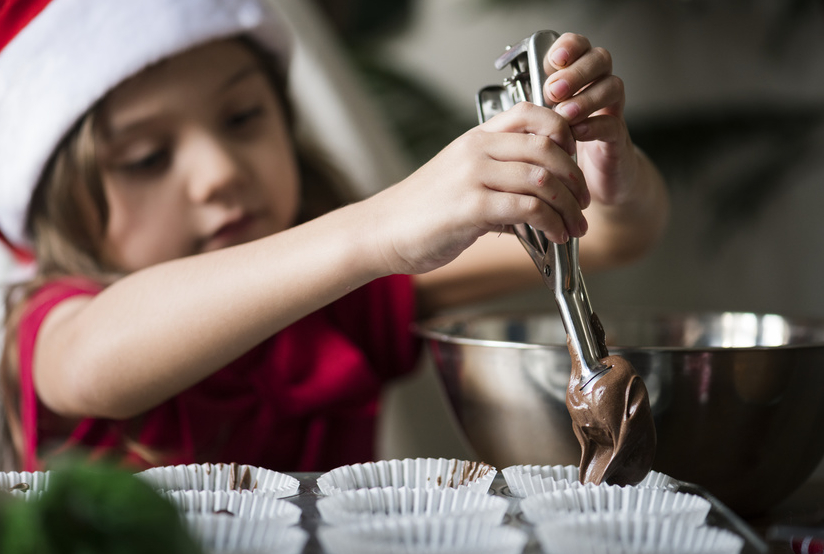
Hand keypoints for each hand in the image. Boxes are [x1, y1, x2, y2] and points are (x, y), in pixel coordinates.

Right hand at [368, 102, 589, 274]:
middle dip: (575, 177)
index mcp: (476, 138)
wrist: (384, 231)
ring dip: (569, 207)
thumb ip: (501, 184)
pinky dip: (551, 223)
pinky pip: (528, 208)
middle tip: (583, 202)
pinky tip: (555, 236)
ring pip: (543, 178)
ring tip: (575, 226)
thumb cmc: (422, 211)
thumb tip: (538, 203)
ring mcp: (473, 175)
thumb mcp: (462, 182)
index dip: (563, 132)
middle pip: (546, 146)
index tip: (573, 160)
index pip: (531, 113)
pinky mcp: (471, 206)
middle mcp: (476, 149)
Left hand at [543, 33, 638, 206]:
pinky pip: (613, 123)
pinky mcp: (618, 137)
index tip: (553, 60)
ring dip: (585, 97)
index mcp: (577, 78)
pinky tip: (577, 132)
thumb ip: (533, 109)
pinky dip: (595, 125)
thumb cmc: (562, 148)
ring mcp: (610, 111)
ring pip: (612, 86)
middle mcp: (596, 88)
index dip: (569, 47)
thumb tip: (510, 105)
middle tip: (554, 90)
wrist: (591, 181)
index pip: (579, 46)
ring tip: (564, 114)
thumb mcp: (542, 123)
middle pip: (600, 59)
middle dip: (575, 72)